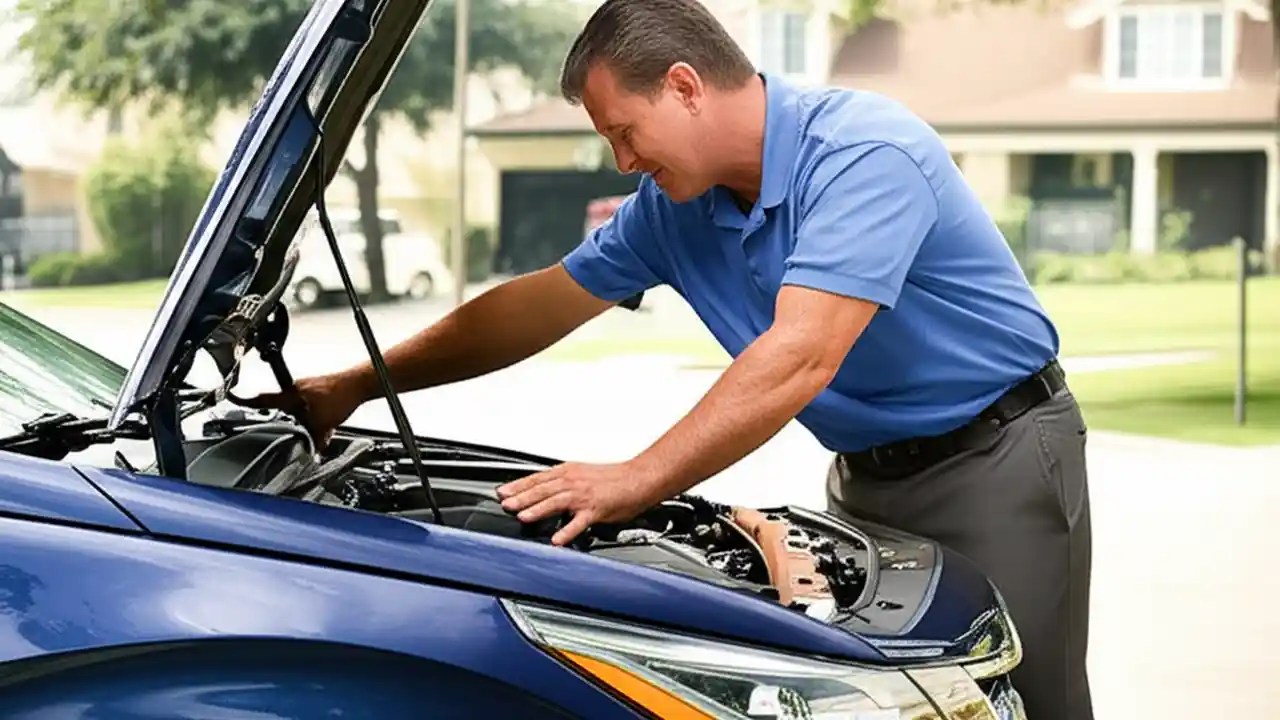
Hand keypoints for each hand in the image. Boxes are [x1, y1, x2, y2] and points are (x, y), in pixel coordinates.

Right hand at [238, 372, 365, 449]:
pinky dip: (317, 416)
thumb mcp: (323, 424)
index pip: (262, 399)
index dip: (245, 400)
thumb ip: (314, 439)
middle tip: (284, 428)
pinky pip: (312, 405)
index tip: (232, 397)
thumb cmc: (342, 394)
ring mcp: (309, 387)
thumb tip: (312, 450)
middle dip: (284, 418)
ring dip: (304, 418)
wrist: (362, 383)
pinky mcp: (321, 389)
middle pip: (281, 404)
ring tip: (314, 427)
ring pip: (299, 406)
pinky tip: (326, 423)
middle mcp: (298, 388)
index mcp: (291, 394)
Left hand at [496, 461, 654, 546]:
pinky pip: (579, 522)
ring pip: (556, 501)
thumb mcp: (583, 474)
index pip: (538, 478)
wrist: (640, 478)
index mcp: (569, 472)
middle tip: (505, 503)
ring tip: (523, 516)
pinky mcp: (596, 509)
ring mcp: (584, 496)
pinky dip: (567, 530)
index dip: (519, 485)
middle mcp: (574, 481)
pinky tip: (557, 539)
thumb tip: (547, 491)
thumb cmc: (615, 478)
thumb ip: (564, 482)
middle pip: (542, 489)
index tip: (503, 491)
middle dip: (521, 496)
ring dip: (538, 508)